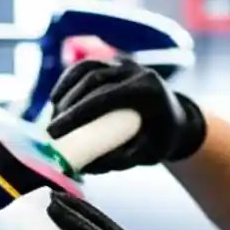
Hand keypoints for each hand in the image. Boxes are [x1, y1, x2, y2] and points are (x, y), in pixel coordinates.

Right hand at [47, 58, 206, 173]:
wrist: (178, 118)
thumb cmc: (161, 140)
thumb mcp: (146, 155)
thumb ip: (117, 160)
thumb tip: (80, 167)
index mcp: (148, 90)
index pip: (105, 98)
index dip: (76, 115)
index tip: (54, 133)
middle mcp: (137, 71)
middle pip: (93, 81)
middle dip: (67, 106)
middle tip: (50, 131)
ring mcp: (125, 64)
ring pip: (86, 69)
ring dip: (65, 92)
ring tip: (54, 117)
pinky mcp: (115, 63)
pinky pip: (86, 66)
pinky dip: (68, 81)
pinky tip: (56, 99)